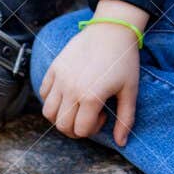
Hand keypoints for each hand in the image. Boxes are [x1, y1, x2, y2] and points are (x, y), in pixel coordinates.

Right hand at [39, 19, 140, 146]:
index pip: (80, 130)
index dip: (92, 129)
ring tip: (77, 107)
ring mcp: (60, 78)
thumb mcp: (130, 91)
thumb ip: (126, 119)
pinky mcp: (54, 68)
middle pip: (62, 125)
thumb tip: (122, 143)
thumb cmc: (124, 61)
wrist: (112, 30)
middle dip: (75, 128)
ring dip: (60, 116)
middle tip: (89, 116)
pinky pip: (43, 92)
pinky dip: (52, 99)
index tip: (103, 114)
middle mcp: (71, 89)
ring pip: (48, 112)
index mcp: (91, 97)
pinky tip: (68, 93)